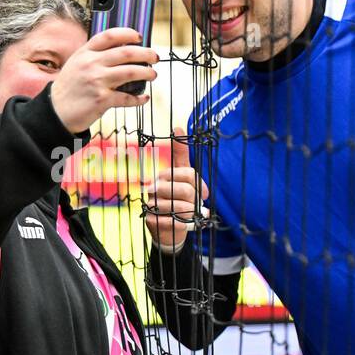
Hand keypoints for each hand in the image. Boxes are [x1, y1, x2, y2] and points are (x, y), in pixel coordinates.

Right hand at [49, 27, 156, 131]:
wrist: (55, 111)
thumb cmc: (69, 87)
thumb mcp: (76, 64)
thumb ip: (94, 55)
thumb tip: (123, 51)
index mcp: (85, 53)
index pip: (109, 36)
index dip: (127, 33)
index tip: (139, 37)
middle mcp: (91, 64)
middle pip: (126, 52)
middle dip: (146, 53)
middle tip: (154, 57)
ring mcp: (97, 82)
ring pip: (131, 72)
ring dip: (147, 73)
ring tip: (152, 74)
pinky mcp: (102, 100)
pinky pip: (127, 98)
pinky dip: (139, 99)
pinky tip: (143, 98)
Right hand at [143, 125, 206, 253]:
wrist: (167, 229)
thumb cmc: (178, 199)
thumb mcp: (183, 178)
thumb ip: (181, 155)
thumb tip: (177, 126)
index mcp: (165, 175)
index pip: (188, 173)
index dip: (200, 184)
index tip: (205, 195)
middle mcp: (155, 186)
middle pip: (185, 189)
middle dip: (195, 200)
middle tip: (197, 207)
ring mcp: (151, 202)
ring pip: (179, 205)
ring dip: (190, 212)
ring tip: (192, 216)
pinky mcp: (150, 218)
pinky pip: (170, 219)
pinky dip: (181, 223)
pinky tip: (187, 224)